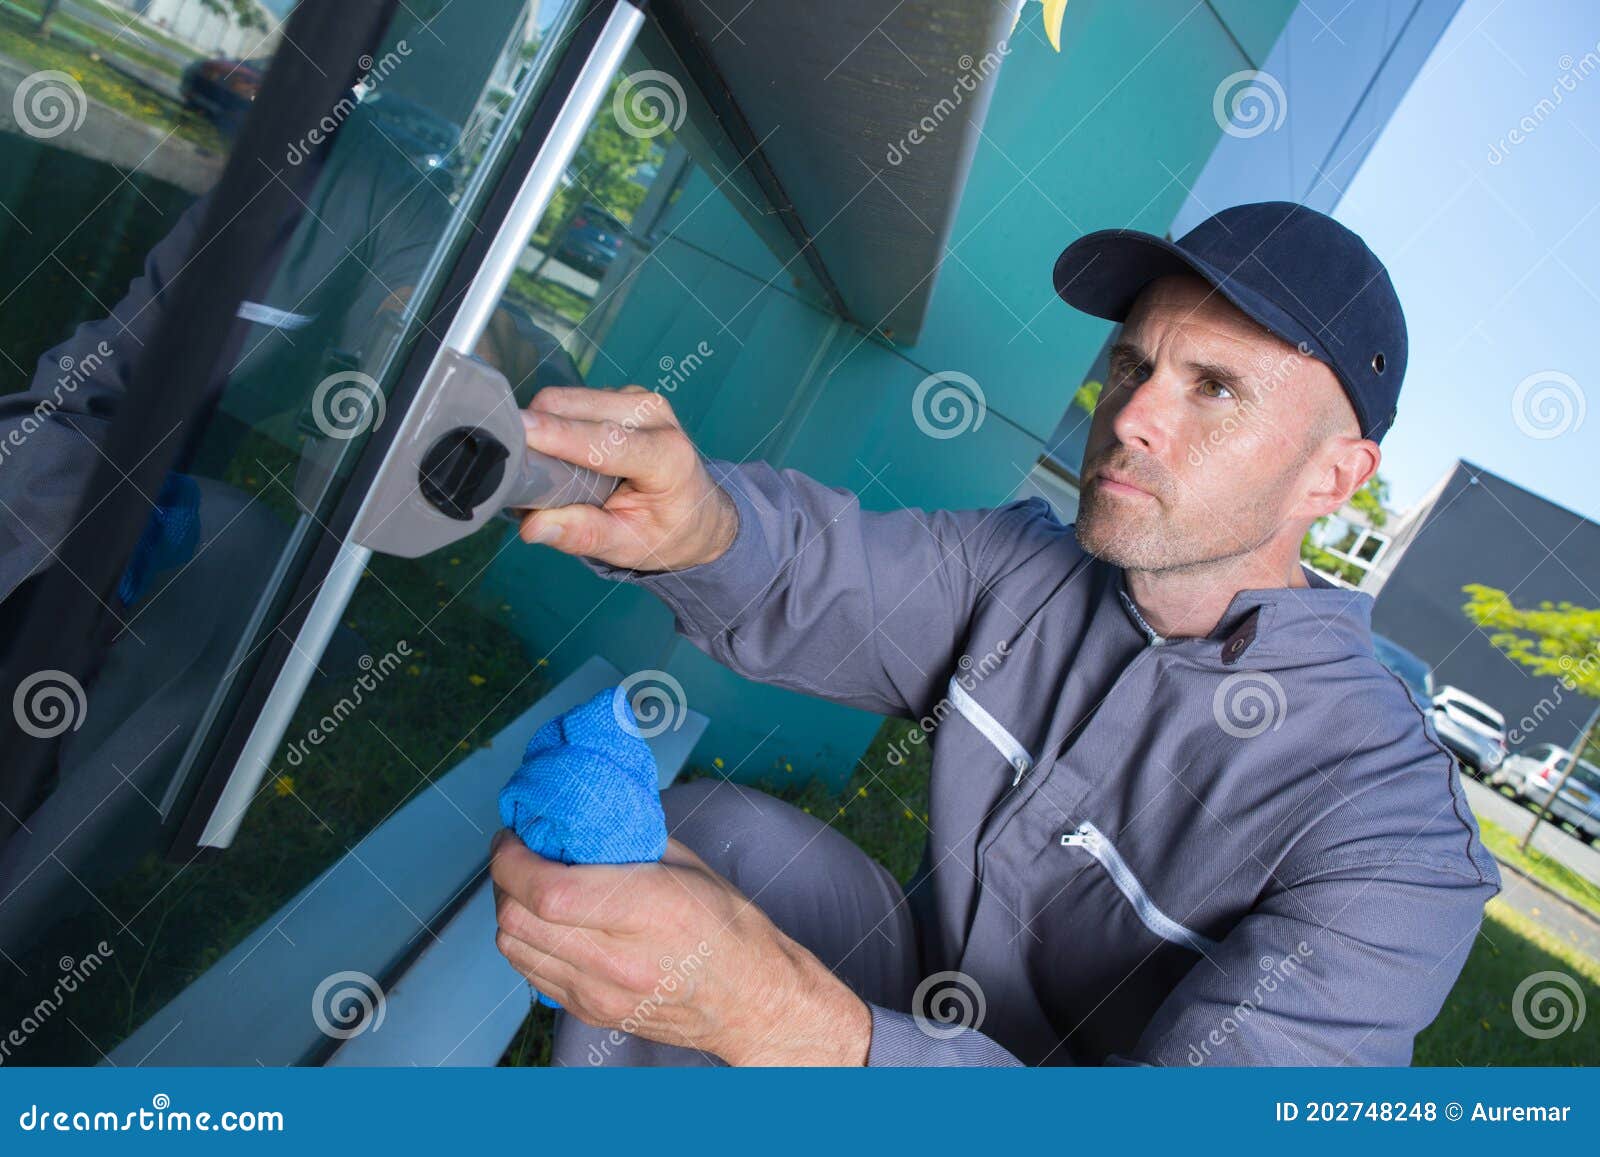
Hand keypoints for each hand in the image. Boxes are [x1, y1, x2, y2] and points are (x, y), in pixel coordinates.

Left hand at [489, 829, 871, 1065]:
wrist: (750, 999)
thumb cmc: (726, 926)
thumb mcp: (685, 864)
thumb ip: (626, 837)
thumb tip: (581, 808)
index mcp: (644, 910)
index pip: (547, 891)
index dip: (513, 859)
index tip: (513, 836)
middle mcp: (615, 960)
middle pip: (516, 920)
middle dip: (503, 879)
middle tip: (519, 853)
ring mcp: (598, 993)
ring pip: (513, 949)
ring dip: (511, 910)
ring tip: (530, 886)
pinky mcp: (590, 1012)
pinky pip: (530, 973)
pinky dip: (527, 941)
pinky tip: (550, 922)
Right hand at [515, 385, 737, 571]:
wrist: (699, 513)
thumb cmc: (667, 532)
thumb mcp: (629, 546)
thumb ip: (584, 535)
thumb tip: (532, 526)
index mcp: (666, 456)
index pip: (604, 440)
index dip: (558, 435)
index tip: (516, 432)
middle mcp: (653, 416)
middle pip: (575, 407)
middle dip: (537, 431)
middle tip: (516, 472)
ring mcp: (637, 400)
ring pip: (568, 398)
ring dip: (543, 427)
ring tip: (541, 469)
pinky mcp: (621, 395)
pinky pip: (572, 401)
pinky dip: (554, 423)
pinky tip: (559, 455)